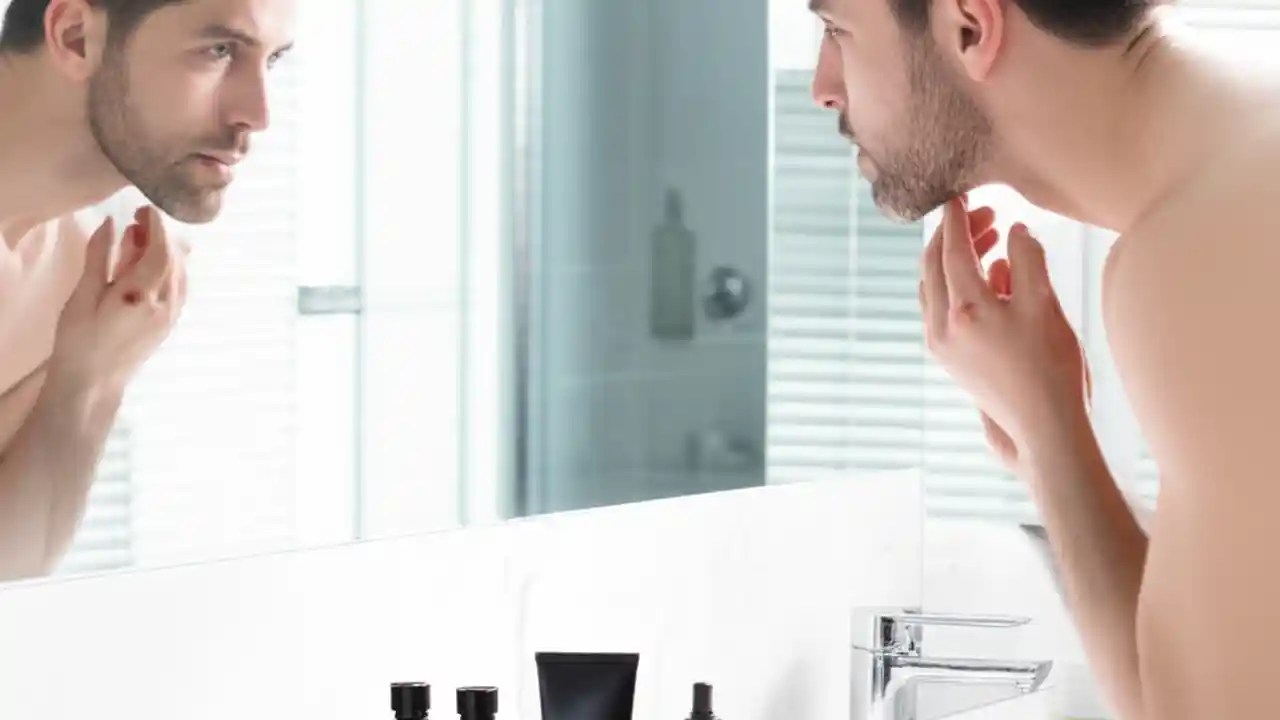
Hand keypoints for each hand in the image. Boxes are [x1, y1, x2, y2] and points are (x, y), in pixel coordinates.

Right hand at [48, 207, 188, 392]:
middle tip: (139, 219)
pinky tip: (151, 264)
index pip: (161, 250)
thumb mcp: (83, 296)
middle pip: (175, 258)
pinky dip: (170, 268)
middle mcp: (164, 305)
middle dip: (161, 235)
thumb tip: (111, 222)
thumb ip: (99, 257)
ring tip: (140, 240)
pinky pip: (180, 287)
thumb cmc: (80, 340)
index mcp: (140, 296)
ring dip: (166, 250)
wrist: (94, 383)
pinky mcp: (171, 323)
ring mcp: (172, 316)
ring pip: (181, 272)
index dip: (157, 226)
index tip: (145, 208)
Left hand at [919, 196, 1090, 473]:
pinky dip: (957, 284)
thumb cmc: (1051, 367)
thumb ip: (1028, 260)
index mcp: (965, 310)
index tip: (962, 195)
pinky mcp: (947, 357)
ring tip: (992, 242)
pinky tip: (991, 279)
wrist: (1042, 427)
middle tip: (987, 216)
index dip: (958, 218)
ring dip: (956, 259)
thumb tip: (1014, 231)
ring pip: (934, 285)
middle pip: (935, 264)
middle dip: (957, 234)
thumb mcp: (1046, 305)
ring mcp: (940, 344)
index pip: (952, 249)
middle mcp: (941, 327)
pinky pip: (940, 307)